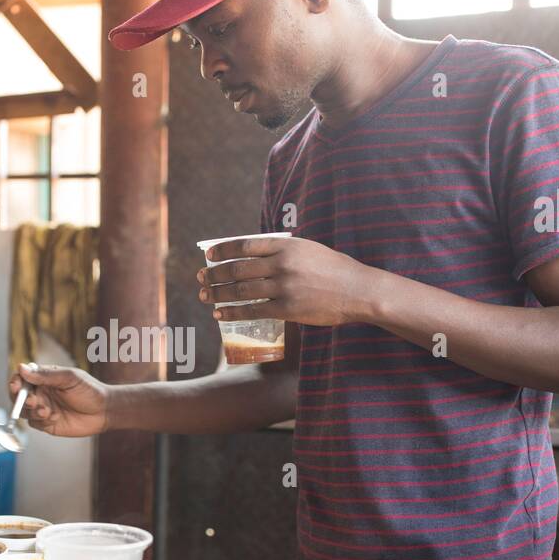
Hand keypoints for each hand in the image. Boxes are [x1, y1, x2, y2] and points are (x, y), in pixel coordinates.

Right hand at [8, 362, 107, 436]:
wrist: (104, 411)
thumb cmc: (89, 390)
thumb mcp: (69, 378)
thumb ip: (46, 375)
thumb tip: (21, 368)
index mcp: (44, 378)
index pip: (22, 378)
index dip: (16, 382)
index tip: (16, 385)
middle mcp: (40, 393)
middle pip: (18, 396)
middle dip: (21, 399)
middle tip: (33, 401)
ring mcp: (43, 408)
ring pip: (24, 411)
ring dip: (32, 411)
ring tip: (47, 411)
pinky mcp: (47, 423)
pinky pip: (34, 423)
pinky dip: (41, 421)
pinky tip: (56, 417)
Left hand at [197, 236, 371, 326]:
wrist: (358, 290)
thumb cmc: (333, 269)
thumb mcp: (307, 249)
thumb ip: (281, 251)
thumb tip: (251, 258)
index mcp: (286, 245)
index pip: (244, 245)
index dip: (222, 250)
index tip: (209, 255)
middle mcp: (282, 264)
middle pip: (237, 268)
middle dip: (214, 274)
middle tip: (200, 278)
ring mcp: (284, 287)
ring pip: (241, 290)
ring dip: (218, 294)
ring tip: (204, 296)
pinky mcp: (288, 309)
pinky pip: (252, 311)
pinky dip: (232, 312)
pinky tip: (220, 314)